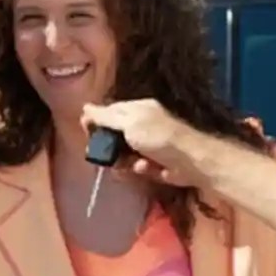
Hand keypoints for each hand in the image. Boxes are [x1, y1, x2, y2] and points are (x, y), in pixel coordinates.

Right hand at [81, 99, 209, 187]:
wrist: (190, 162)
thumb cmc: (159, 137)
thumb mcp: (130, 123)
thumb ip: (107, 117)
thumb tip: (85, 107)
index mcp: (138, 110)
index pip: (110, 112)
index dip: (97, 122)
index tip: (87, 133)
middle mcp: (142, 125)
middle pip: (114, 136)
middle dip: (109, 148)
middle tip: (106, 156)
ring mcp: (148, 145)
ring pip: (123, 154)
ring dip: (124, 162)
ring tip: (129, 164)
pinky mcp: (154, 163)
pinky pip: (137, 166)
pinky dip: (140, 168)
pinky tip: (145, 168)